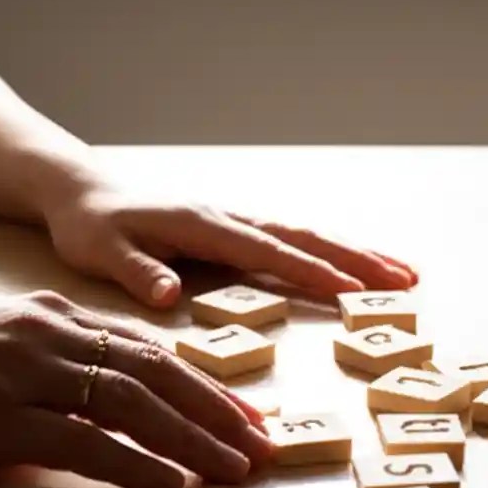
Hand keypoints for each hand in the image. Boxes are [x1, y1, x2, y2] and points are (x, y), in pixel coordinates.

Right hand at [0, 292, 272, 487]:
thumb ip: (53, 355)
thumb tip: (107, 395)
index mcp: (51, 314)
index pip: (147, 348)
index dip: (202, 383)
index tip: (243, 412)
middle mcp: (49, 335)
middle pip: (156, 372)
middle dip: (218, 409)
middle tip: (261, 442)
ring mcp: (26, 374)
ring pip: (135, 405)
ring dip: (194, 439)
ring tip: (234, 468)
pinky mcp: (0, 421)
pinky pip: (89, 444)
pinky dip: (138, 465)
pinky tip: (172, 485)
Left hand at [44, 180, 417, 307]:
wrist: (82, 191)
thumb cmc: (89, 224)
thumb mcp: (98, 251)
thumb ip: (136, 272)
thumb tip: (171, 296)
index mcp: (202, 224)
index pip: (267, 252)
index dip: (310, 272)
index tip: (350, 292)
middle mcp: (228, 218)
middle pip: (304, 237)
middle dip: (357, 260)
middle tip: (406, 281)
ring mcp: (235, 221)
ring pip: (306, 236)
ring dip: (355, 254)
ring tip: (403, 274)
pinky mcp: (234, 229)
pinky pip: (292, 240)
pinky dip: (330, 252)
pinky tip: (354, 267)